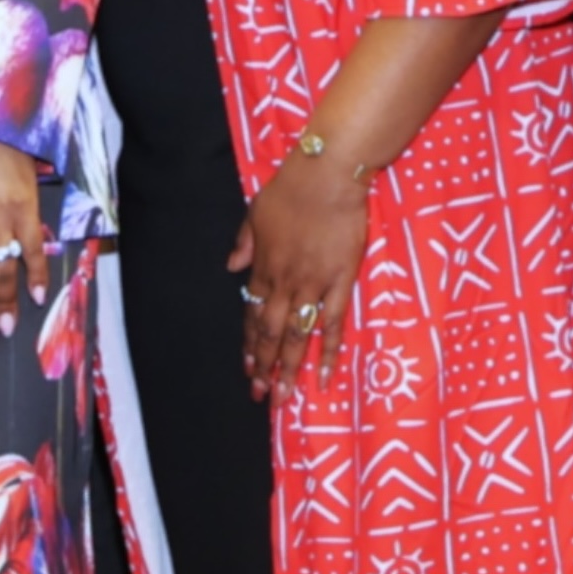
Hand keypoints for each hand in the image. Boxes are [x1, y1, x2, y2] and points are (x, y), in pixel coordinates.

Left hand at [231, 151, 369, 402]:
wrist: (327, 175)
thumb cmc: (291, 188)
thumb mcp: (255, 211)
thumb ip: (244, 242)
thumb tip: (231, 268)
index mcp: (263, 266)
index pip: (254, 313)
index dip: (251, 343)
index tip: (248, 368)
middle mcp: (285, 282)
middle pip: (272, 332)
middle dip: (266, 367)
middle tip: (262, 397)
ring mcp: (313, 284)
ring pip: (298, 335)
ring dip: (289, 369)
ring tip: (285, 397)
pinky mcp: (341, 282)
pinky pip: (332, 324)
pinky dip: (328, 352)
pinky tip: (323, 376)